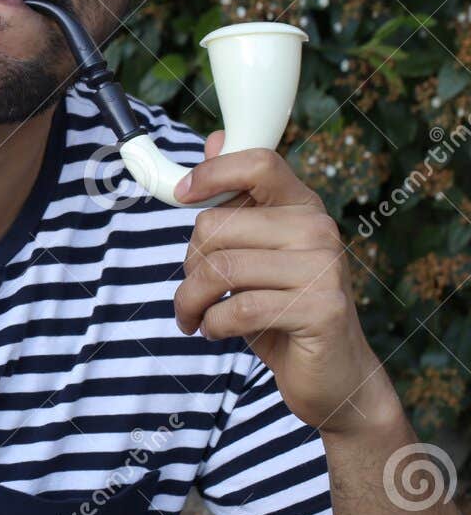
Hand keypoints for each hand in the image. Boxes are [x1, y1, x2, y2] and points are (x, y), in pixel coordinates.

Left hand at [172, 131, 396, 436]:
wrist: (333, 375)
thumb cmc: (282, 309)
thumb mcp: (255, 252)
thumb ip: (236, 203)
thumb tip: (215, 139)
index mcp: (301, 207)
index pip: (258, 162)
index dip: (211, 173)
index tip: (181, 195)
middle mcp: (317, 229)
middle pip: (216, 226)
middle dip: (188, 262)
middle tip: (191, 289)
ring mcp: (323, 268)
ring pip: (220, 269)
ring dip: (191, 299)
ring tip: (193, 315)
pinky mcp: (321, 309)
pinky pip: (239, 308)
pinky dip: (213, 324)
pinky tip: (215, 331)